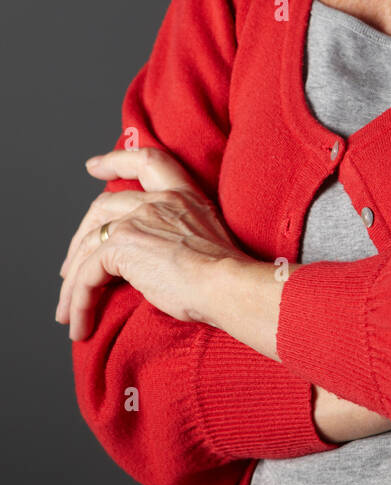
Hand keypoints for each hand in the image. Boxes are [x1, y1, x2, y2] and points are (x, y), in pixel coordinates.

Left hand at [56, 147, 250, 340]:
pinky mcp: (122, 245)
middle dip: (80, 237)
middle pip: (103, 206)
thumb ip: (178, 235)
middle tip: (69, 266)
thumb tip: (153, 261)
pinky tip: (80, 324)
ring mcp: (138, 219)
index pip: (147, 161)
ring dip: (73, 283)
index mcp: (183, 195)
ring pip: (87, 246)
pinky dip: (78, 301)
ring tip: (68, 311)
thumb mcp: (205, 239)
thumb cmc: (227, 275)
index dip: (116, 160)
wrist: (228, 285)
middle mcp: (158, 200)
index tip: (92, 165)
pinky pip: (87, 274)